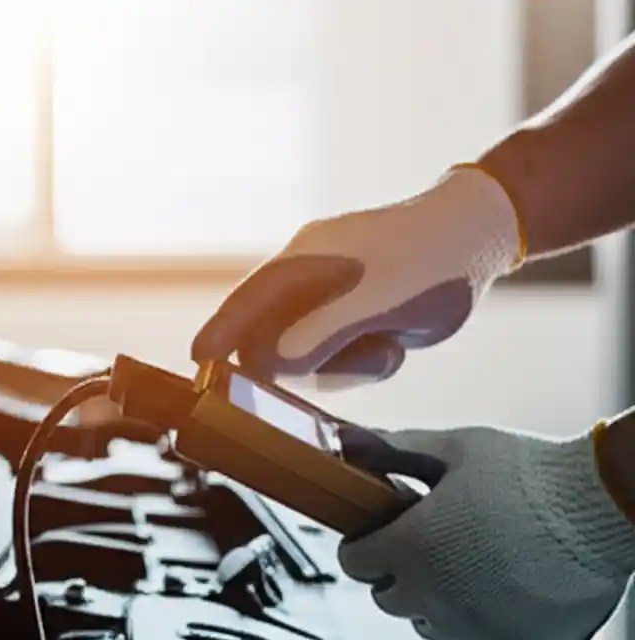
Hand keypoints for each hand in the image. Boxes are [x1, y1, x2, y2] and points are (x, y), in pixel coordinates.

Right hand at [191, 166, 522, 387]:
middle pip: (274, 338)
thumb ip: (322, 333)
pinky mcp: (348, 314)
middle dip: (311, 361)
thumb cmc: (433, 260)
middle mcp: (307, 279)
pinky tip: (393, 341)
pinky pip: (337, 356)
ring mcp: (327, 297)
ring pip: (308, 356)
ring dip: (347, 364)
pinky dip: (364, 360)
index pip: (247, 301)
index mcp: (304, 261)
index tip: (197, 362)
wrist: (483, 234)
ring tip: (388, 344)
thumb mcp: (381, 302)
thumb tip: (269, 362)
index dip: (220, 332)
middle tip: (367, 354)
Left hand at [339, 426, 634, 639]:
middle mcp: (434, 598)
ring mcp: (475, 630)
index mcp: (409, 548)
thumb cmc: (531, 474)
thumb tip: (346, 440)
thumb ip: (394, 449)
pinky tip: (494, 599)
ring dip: (437, 602)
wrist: (606, 506)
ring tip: (470, 566)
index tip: (382, 533)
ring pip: (430, 627)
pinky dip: (476, 632)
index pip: (355, 562)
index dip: (365, 544)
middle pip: (389, 598)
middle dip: (398, 573)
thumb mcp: (455, 448)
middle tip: (430, 546)